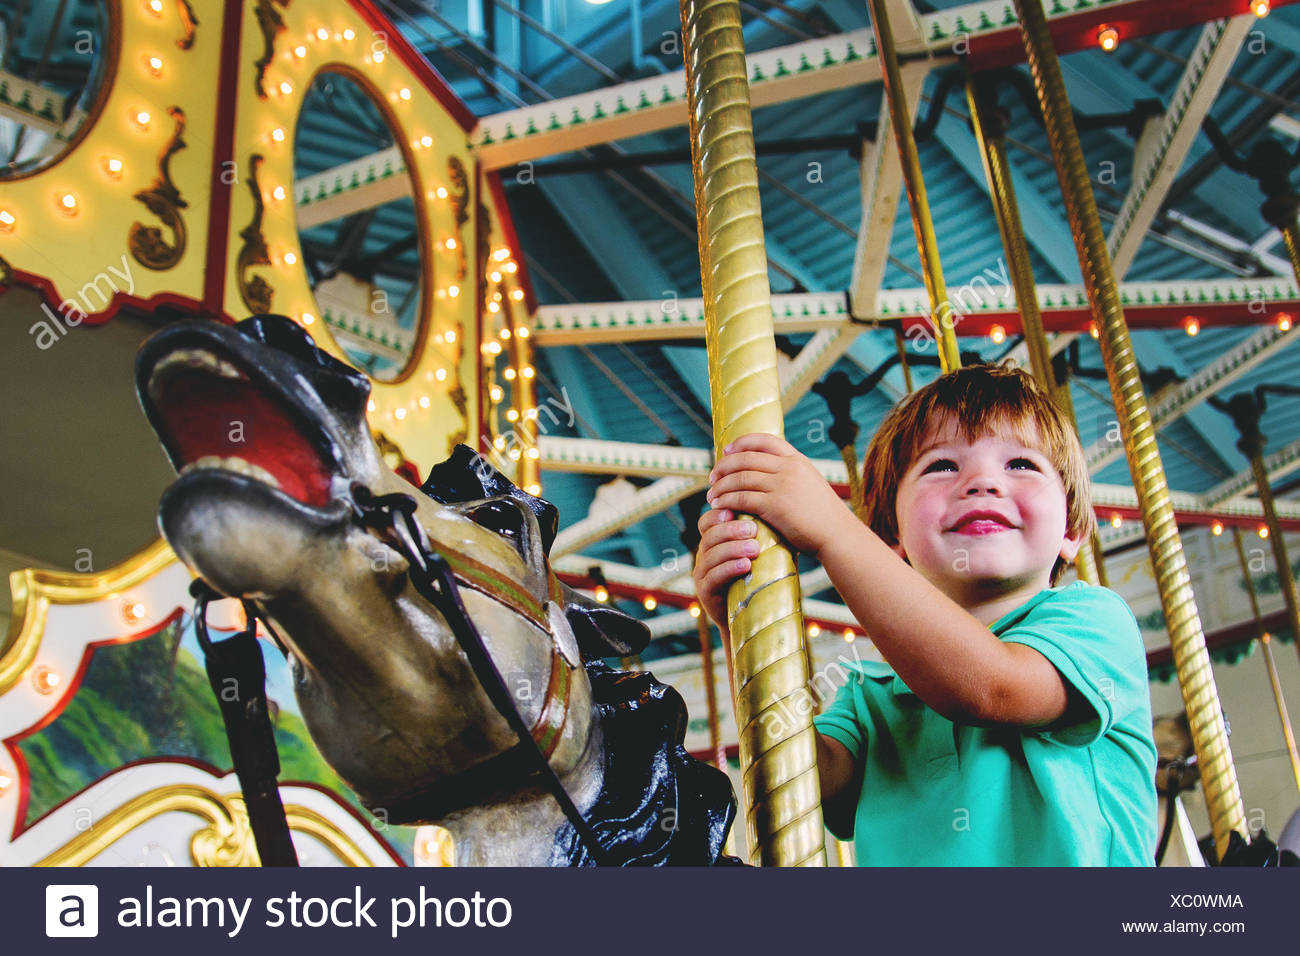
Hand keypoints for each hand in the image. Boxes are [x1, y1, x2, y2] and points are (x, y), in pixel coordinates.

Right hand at [693, 506, 758, 629]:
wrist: (750, 617)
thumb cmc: (758, 580)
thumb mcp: (762, 554)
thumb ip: (766, 536)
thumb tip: (787, 514)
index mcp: (714, 543)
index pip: (708, 522)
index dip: (718, 514)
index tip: (735, 510)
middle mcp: (704, 555)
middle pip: (710, 535)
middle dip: (731, 530)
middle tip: (753, 529)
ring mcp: (702, 573)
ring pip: (711, 555)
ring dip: (733, 549)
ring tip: (754, 548)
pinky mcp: (704, 591)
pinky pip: (713, 576)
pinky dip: (729, 568)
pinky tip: (746, 565)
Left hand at [705, 433, 851, 557]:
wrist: (838, 535)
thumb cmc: (824, 516)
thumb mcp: (810, 485)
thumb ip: (791, 476)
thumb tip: (768, 474)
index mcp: (798, 460)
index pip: (764, 440)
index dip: (741, 443)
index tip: (726, 451)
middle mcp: (789, 468)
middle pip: (746, 458)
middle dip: (724, 466)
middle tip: (712, 477)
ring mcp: (783, 485)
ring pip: (740, 478)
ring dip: (721, 486)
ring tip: (711, 495)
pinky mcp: (776, 505)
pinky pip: (742, 498)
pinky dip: (727, 500)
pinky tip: (719, 506)